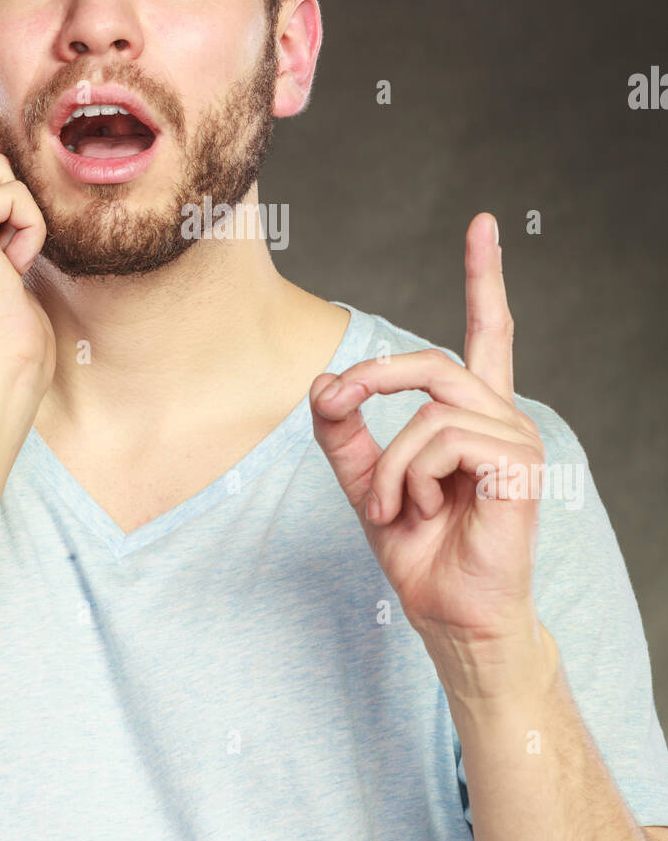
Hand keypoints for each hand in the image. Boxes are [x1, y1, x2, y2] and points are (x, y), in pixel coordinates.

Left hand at [310, 213, 544, 645]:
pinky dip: (413, 477)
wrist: (450, 615)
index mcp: (473, 414)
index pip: (487, 332)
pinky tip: (424, 510)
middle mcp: (501, 417)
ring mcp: (516, 439)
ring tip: (395, 506)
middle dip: (373, 378)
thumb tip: (322, 384)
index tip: (483, 225)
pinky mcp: (519, 466)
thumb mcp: (366, 480)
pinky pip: (443, 438)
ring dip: (392, 464)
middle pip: (430, 361)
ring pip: (428, 409)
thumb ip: (344, 432)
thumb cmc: (421, 550)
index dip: (483, 277)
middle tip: (337, 405)